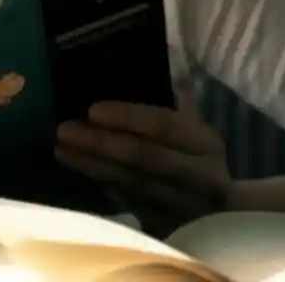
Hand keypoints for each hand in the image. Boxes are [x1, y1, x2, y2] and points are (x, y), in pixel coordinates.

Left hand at [55, 99, 230, 237]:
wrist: (223, 213)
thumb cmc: (197, 157)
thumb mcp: (193, 128)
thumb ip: (174, 100)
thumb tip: (157, 57)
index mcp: (207, 144)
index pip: (166, 127)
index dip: (130, 117)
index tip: (93, 110)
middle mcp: (201, 177)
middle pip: (146, 159)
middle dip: (102, 143)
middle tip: (64, 130)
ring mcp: (184, 207)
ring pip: (133, 185)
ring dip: (93, 167)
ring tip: (61, 150)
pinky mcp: (167, 228)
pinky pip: (129, 204)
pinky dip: (102, 186)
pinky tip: (79, 171)